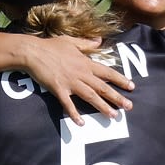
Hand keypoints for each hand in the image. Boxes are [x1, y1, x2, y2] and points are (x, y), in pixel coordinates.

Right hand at [18, 35, 134, 122]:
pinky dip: (74, 114)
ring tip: (113, 116)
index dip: (120, 79)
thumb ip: (86, 44)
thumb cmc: (51, 46)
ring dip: (103, 107)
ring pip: (91, 96)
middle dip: (117, 97)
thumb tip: (99, 41)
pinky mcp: (59, 89)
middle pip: (103, 87)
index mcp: (85, 62)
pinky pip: (68, 104)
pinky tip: (81, 124)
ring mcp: (70, 82)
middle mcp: (81, 73)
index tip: (131, 86)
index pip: (107, 72)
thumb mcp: (71, 41)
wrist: (33, 52)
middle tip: (129, 107)